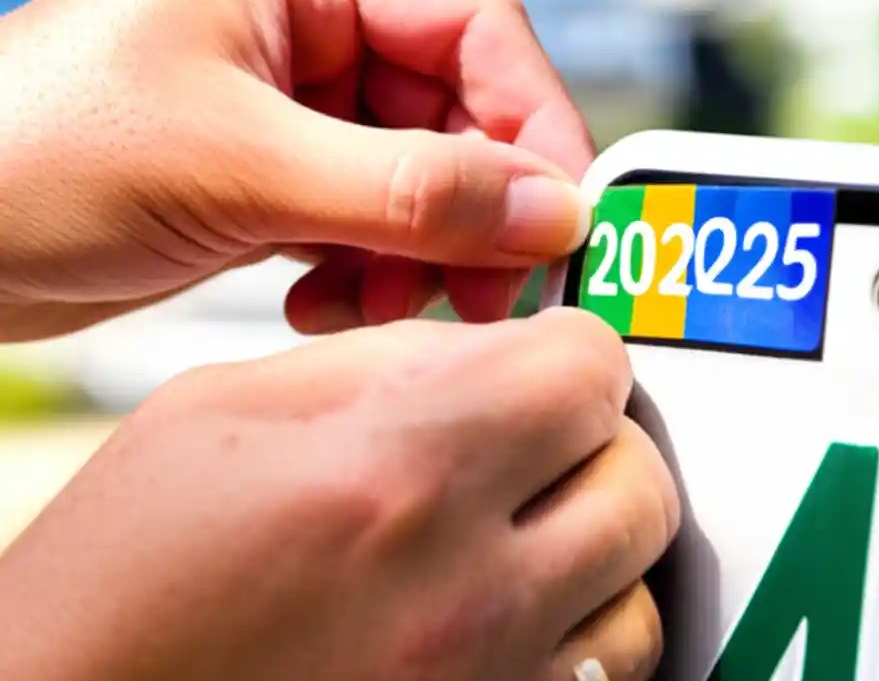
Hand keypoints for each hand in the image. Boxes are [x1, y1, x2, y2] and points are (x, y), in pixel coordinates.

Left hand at [0, 0, 595, 340]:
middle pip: (459, 110)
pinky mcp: (282, 180)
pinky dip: (372, 274)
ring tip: (376, 303)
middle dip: (475, 208)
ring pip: (425, 179)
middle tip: (487, 288)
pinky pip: (376, 225)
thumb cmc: (28, 152)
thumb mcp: (239, 164)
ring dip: (422, 254)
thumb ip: (408, 188)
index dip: (528, 118)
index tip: (557, 213)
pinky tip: (323, 305)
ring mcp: (297, 109)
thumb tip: (544, 209)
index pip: (468, 23)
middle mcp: (306, 28)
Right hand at [0, 309, 678, 680]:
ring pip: (640, 588)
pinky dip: (584, 630)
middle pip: (638, 477)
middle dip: (594, 444)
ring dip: (600, 545)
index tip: (543, 365)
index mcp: (396, 471)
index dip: (569, 353)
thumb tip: (495, 347)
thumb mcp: (224, 412)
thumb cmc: (121, 584)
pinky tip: (516, 608)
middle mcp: (462, 591)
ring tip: (527, 533)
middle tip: (536, 446)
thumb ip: (387, 365)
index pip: (589, 370)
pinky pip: (605, 676)